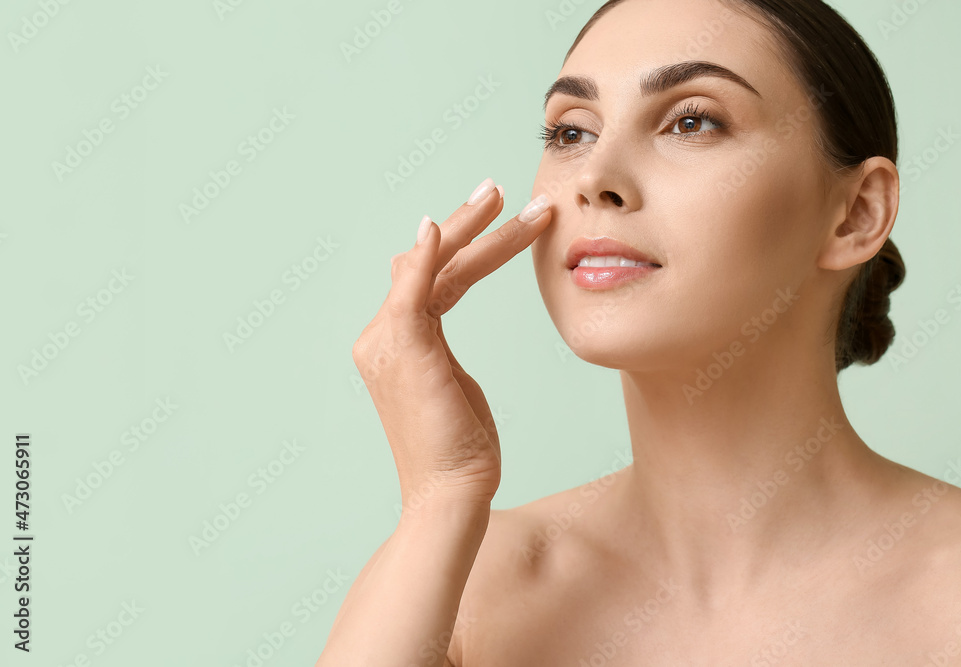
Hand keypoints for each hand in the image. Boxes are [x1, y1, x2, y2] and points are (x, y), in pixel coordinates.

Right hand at [352, 179, 551, 511]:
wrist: (451, 493)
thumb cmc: (460, 447)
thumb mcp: (451, 384)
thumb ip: (439, 347)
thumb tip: (442, 320)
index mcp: (395, 341)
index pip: (431, 277)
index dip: (463, 245)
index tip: (497, 219)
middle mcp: (381, 334)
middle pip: (428, 262)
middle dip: (466, 223)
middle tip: (498, 188)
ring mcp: (387, 339)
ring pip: (434, 267)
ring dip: (472, 229)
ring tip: (508, 200)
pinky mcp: (404, 348)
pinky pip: (414, 288)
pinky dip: (428, 254)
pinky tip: (441, 226)